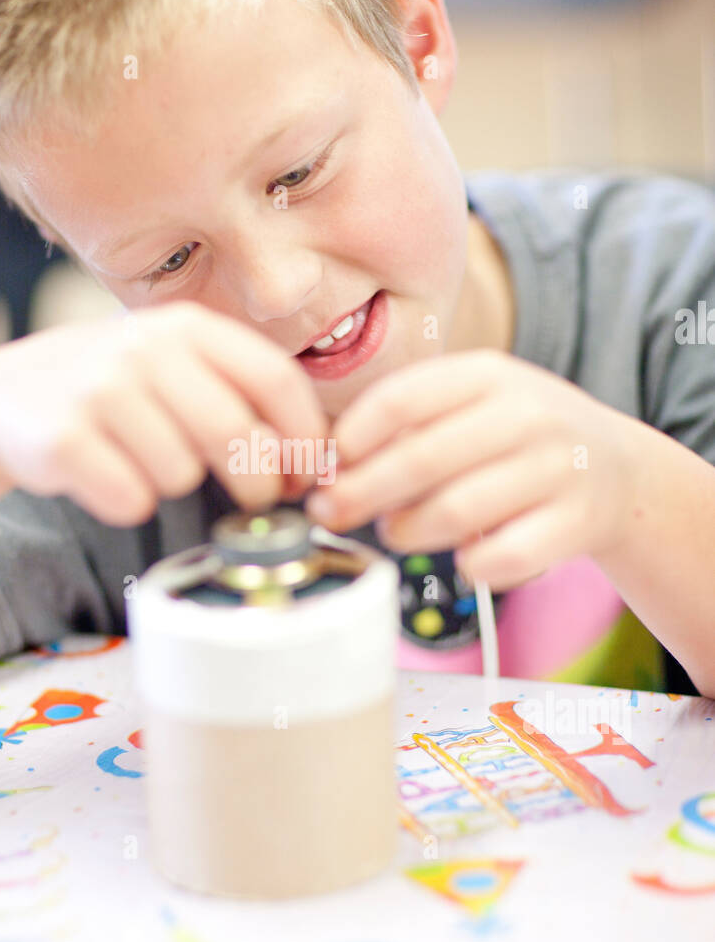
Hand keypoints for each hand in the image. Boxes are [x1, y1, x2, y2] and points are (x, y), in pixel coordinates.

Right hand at [0, 302, 328, 524]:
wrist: (4, 395)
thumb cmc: (113, 391)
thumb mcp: (175, 366)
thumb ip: (240, 393)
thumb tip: (319, 456)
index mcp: (186, 326)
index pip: (277, 380)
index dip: (306, 437)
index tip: (311, 475)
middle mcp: (144, 348)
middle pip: (239, 436)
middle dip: (259, 483)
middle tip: (254, 498)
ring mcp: (100, 390)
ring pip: (183, 476)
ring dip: (174, 486)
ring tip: (142, 460)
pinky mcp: (64, 437)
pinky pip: (131, 500)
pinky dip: (126, 502)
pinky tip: (105, 475)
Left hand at [305, 349, 639, 590]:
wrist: (619, 471)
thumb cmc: (517, 440)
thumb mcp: (472, 404)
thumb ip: (407, 423)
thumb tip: (327, 465)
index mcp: (489, 374)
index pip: (401, 399)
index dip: (351, 438)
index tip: (323, 466)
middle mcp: (527, 415)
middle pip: (420, 460)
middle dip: (360, 494)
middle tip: (330, 513)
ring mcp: (557, 469)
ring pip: (454, 513)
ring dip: (407, 531)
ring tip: (396, 532)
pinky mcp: (575, 524)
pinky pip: (499, 559)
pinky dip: (468, 567)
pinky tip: (462, 559)